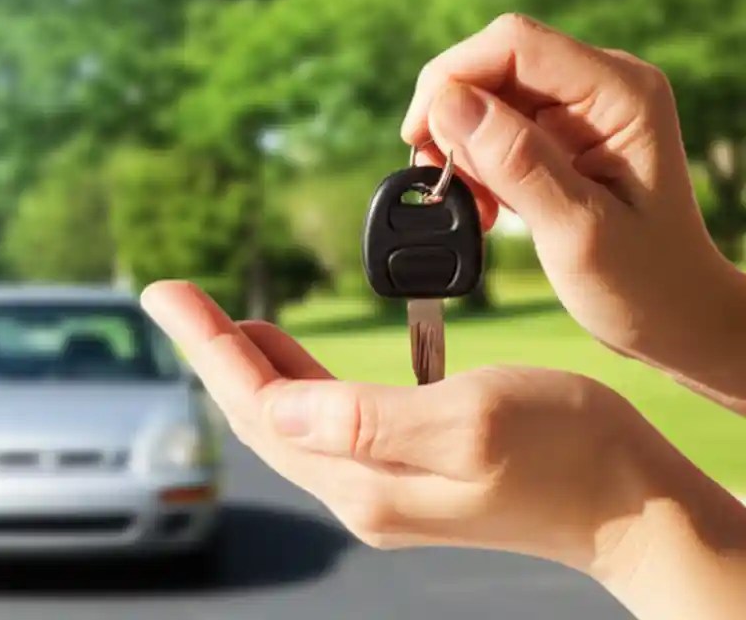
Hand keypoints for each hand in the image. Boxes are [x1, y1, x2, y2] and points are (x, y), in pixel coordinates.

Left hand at [142, 280, 745, 619]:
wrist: (630, 503)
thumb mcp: (467, 420)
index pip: (258, 403)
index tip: (164, 292)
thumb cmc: (566, 450)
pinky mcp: (400, 475)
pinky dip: (290, 380)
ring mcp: (378, 488)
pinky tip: (281, 354)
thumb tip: (272, 407)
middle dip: (210, 350)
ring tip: (210, 317)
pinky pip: (321, 424)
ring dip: (245, 364)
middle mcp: (359, 492)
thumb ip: (361, 420)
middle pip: (257, 414)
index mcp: (365, 479)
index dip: (207, 344)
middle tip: (171, 294)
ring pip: (283, 420)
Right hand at [402, 13, 745, 411]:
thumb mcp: (575, 230)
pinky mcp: (562, 133)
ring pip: (486, 95)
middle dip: (451, 118)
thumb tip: (450, 103)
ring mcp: (581, 107)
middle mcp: (602, 85)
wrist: (676, 316)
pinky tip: (487, 206)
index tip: (419, 140)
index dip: (452, 79)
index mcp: (622, 93)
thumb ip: (516, 161)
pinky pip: (495, 126)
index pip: (514, 44)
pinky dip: (474, 163)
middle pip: (493, 63)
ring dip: (460, 147)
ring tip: (477, 206)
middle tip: (444, 182)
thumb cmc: (643, 283)